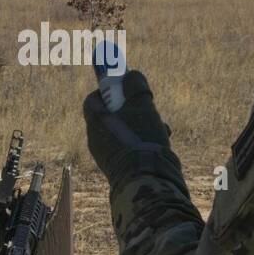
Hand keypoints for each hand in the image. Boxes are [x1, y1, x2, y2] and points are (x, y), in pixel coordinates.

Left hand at [81, 69, 182, 187]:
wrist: (144, 179)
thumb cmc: (141, 137)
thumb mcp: (142, 103)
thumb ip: (135, 85)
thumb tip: (131, 75)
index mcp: (94, 121)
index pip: (93, 98)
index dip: (109, 90)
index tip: (125, 89)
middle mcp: (94, 139)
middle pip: (110, 115)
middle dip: (131, 109)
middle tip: (147, 109)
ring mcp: (103, 155)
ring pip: (121, 132)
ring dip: (139, 126)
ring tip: (160, 129)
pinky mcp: (115, 169)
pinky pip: (125, 149)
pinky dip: (138, 144)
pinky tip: (158, 145)